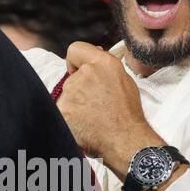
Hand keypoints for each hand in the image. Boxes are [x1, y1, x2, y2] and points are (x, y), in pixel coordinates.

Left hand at [58, 42, 160, 175]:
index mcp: (103, 63)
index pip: (75, 49)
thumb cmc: (128, 115)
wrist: (126, 141)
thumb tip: (94, 56)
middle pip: (71, 78)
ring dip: (74, 106)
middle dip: (78, 90)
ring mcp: (72, 92)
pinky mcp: (62, 110)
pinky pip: (61, 112)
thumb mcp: (124, 81)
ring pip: (66, 97)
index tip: (78, 71)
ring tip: (92, 119)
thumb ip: (105, 67)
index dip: (75, 61)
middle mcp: (86, 74)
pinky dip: (69, 120)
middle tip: (95, 106)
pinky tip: (84, 126)